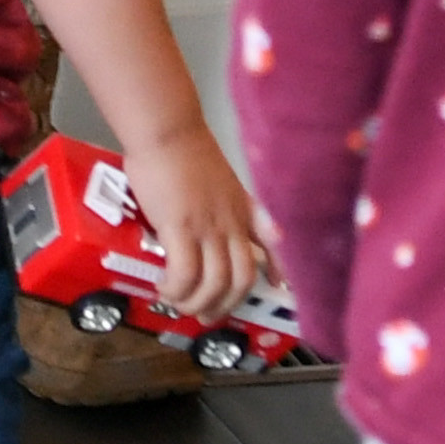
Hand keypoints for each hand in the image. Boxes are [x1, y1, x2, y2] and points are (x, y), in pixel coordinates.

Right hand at [122, 124, 269, 322]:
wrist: (167, 130)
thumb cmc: (185, 149)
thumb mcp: (217, 179)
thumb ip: (222, 203)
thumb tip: (208, 224)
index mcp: (243, 209)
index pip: (274, 244)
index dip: (281, 271)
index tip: (278, 286)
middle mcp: (231, 222)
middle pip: (242, 279)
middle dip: (224, 306)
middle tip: (204, 313)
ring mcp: (208, 226)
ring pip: (215, 284)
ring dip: (195, 303)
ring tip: (177, 301)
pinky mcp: (181, 227)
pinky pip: (185, 274)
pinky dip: (176, 289)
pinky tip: (163, 286)